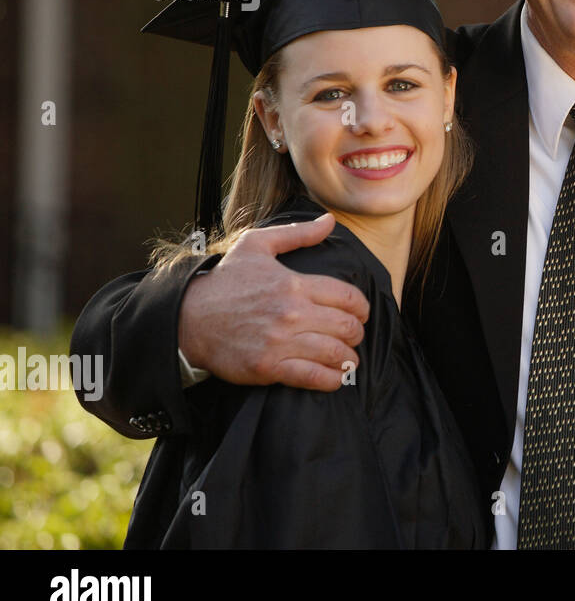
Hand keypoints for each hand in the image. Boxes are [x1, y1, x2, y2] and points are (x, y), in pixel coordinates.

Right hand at [178, 213, 368, 390]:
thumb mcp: (256, 245)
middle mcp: (292, 313)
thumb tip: (329, 221)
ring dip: (349, 358)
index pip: (348, 297)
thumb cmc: (224, 281)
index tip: (360, 314)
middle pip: (347, 327)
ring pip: (335, 353)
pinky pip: (313, 377)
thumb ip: (297, 234)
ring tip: (348, 357)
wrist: (187, 317)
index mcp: (295, 284)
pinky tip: (336, 377)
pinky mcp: (268, 367)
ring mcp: (280, 342)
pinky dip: (332, 379)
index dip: (362, 308)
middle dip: (357, 333)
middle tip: (354, 335)